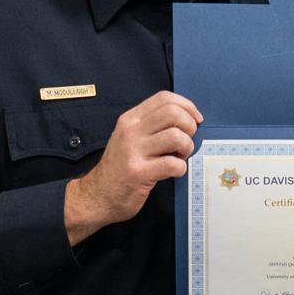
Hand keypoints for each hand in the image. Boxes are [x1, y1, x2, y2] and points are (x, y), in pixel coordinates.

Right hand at [63, 91, 200, 244]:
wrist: (97, 195)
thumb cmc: (120, 167)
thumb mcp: (129, 138)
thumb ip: (152, 126)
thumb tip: (188, 119)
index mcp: (131, 119)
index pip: (164, 98)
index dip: (187, 106)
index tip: (196, 119)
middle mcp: (131, 131)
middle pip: (173, 113)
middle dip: (190, 127)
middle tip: (186, 142)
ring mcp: (133, 151)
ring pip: (176, 136)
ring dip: (187, 148)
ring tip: (180, 157)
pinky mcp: (139, 172)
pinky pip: (173, 164)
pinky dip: (181, 168)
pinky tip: (174, 172)